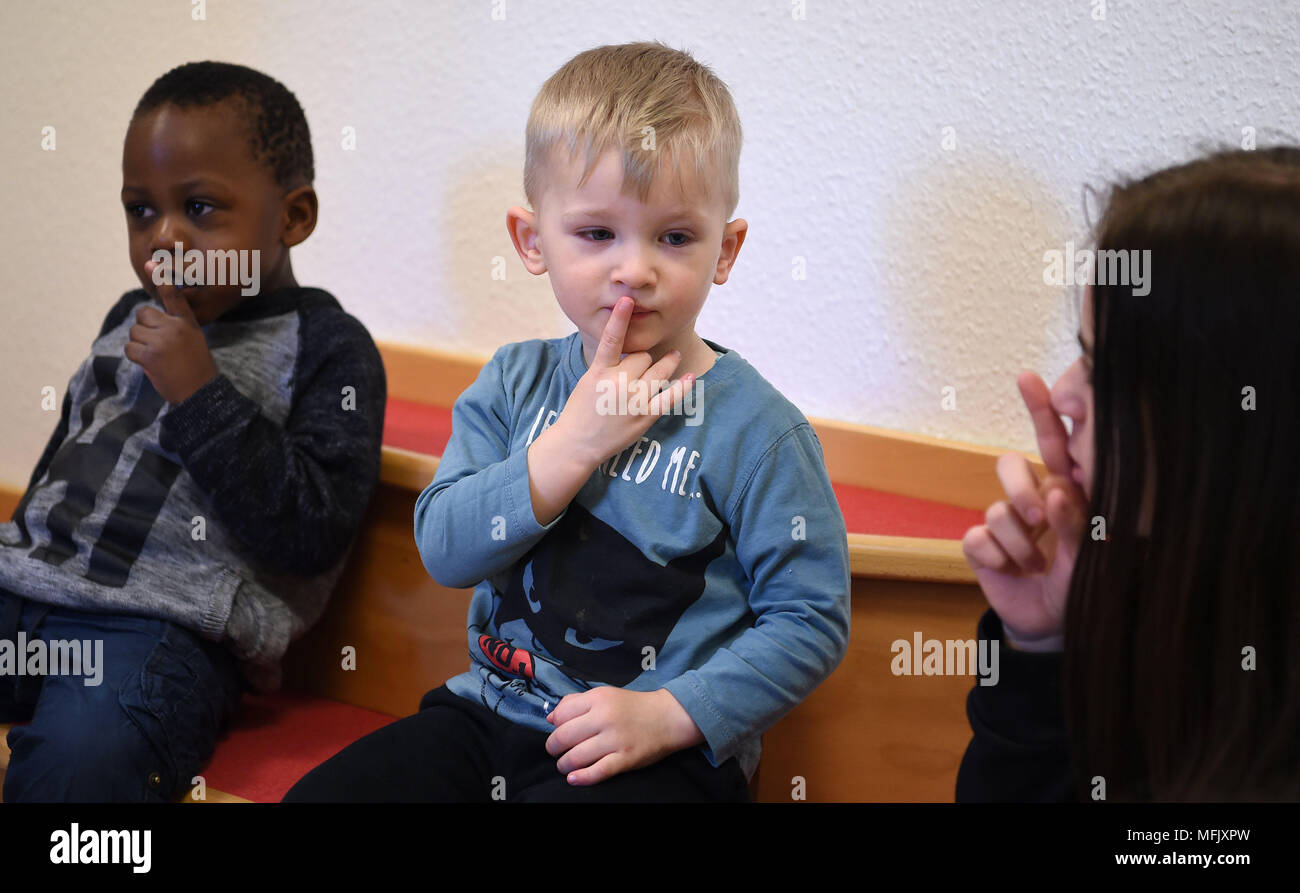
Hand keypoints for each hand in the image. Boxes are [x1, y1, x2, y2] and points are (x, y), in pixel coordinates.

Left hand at [126, 260, 219, 404]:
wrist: (200, 393)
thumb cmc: (197, 367)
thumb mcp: (193, 339)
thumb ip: (174, 324)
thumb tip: (146, 317)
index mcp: (187, 322)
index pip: (173, 297)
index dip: (162, 280)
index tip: (151, 264)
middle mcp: (175, 328)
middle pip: (143, 315)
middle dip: (145, 329)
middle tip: (158, 345)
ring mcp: (161, 341)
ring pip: (134, 332)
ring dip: (139, 344)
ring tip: (157, 357)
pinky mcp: (149, 355)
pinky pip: (130, 348)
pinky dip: (136, 356)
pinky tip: (150, 364)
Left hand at [544, 687, 704, 784]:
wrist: (668, 717)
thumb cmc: (633, 706)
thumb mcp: (605, 695)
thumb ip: (576, 702)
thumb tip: (550, 717)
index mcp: (598, 699)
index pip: (561, 715)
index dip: (554, 727)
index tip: (558, 732)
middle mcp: (604, 718)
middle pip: (564, 737)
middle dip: (554, 748)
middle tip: (556, 752)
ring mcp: (615, 740)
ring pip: (576, 757)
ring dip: (564, 765)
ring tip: (565, 766)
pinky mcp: (626, 759)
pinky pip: (598, 771)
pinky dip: (582, 778)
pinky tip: (574, 778)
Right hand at [555, 296, 695, 466]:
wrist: (577, 443)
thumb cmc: (581, 410)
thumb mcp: (588, 380)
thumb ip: (608, 365)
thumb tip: (633, 351)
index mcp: (599, 371)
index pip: (611, 340)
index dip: (619, 318)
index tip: (627, 300)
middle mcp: (617, 383)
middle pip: (642, 356)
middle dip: (641, 360)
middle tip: (635, 371)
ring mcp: (633, 400)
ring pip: (658, 370)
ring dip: (666, 363)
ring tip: (673, 357)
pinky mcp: (644, 416)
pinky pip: (669, 398)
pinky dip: (682, 387)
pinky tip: (691, 377)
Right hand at [960, 371, 1087, 649]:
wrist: (1051, 623)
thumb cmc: (1081, 583)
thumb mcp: (1090, 553)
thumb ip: (1077, 520)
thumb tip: (1057, 490)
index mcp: (1064, 490)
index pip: (1052, 442)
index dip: (1039, 407)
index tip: (1028, 378)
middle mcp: (1032, 498)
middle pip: (1010, 466)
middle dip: (1022, 491)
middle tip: (1038, 519)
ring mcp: (1004, 521)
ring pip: (996, 508)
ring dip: (1019, 542)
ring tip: (1035, 564)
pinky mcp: (980, 545)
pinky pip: (977, 537)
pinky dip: (995, 558)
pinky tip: (1010, 571)